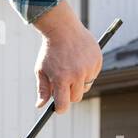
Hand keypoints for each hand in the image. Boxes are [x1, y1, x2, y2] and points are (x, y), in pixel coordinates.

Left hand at [32, 0, 102, 114]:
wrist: (63, 28)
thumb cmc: (49, 51)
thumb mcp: (41, 70)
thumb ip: (42, 89)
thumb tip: (40, 106)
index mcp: (61, 79)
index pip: (64, 104)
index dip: (60, 108)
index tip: (58, 107)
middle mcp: (77, 74)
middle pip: (76, 98)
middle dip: (69, 95)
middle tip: (63, 84)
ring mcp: (89, 67)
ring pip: (86, 87)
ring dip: (79, 84)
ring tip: (70, 69)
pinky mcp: (97, 61)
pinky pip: (93, 75)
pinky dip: (87, 73)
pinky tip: (79, 61)